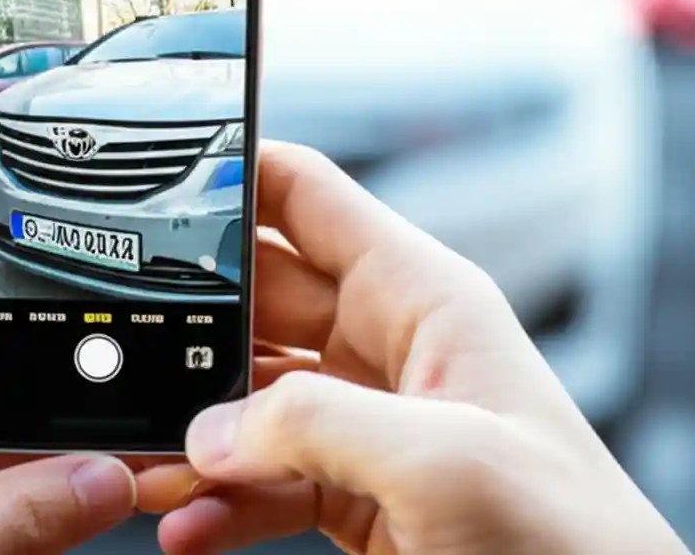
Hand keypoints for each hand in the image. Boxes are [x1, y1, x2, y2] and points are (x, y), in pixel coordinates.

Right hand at [158, 143, 685, 554]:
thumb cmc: (572, 543)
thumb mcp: (444, 461)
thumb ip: (315, 425)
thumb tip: (210, 431)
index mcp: (419, 297)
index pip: (306, 198)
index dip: (231, 175)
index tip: (150, 185)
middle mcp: (384, 348)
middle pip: (254, 302)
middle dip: (185, 324)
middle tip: (121, 348)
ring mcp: (364, 423)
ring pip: (246, 399)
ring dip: (191, 431)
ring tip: (147, 464)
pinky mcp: (350, 493)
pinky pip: (260, 479)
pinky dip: (218, 502)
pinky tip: (189, 524)